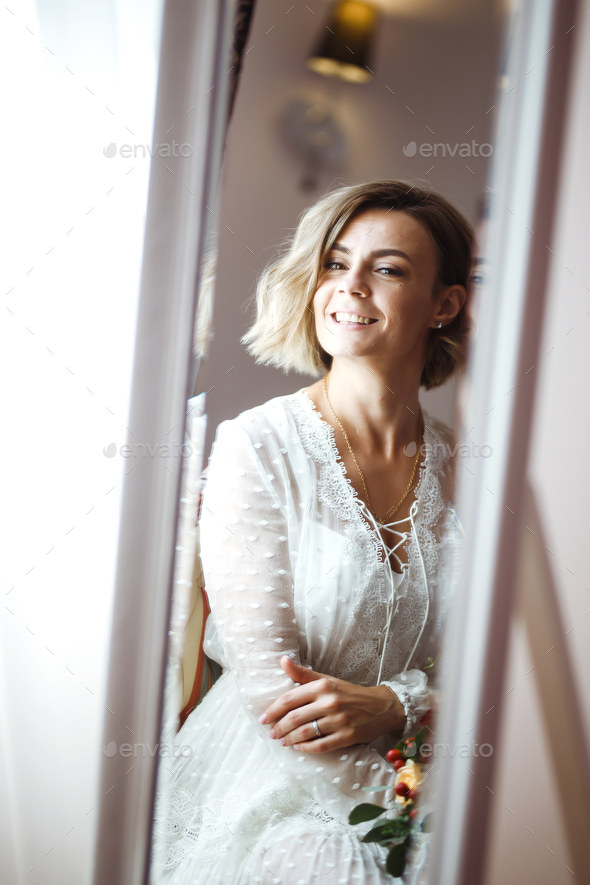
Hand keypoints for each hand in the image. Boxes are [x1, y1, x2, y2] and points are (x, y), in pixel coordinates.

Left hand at [258, 656, 405, 753]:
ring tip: (282, 742)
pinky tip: (299, 748)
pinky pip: (321, 745)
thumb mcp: (327, 680)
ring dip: (289, 739)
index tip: (263, 719)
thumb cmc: (348, 693)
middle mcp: (330, 702)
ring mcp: (339, 720)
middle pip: (295, 718)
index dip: (273, 710)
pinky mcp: (347, 736)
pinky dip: (306, 748)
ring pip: (306, 732)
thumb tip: (282, 660)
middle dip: (279, 728)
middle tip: (271, 734)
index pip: (290, 699)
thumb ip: (303, 674)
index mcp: (322, 686)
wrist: (380, 706)